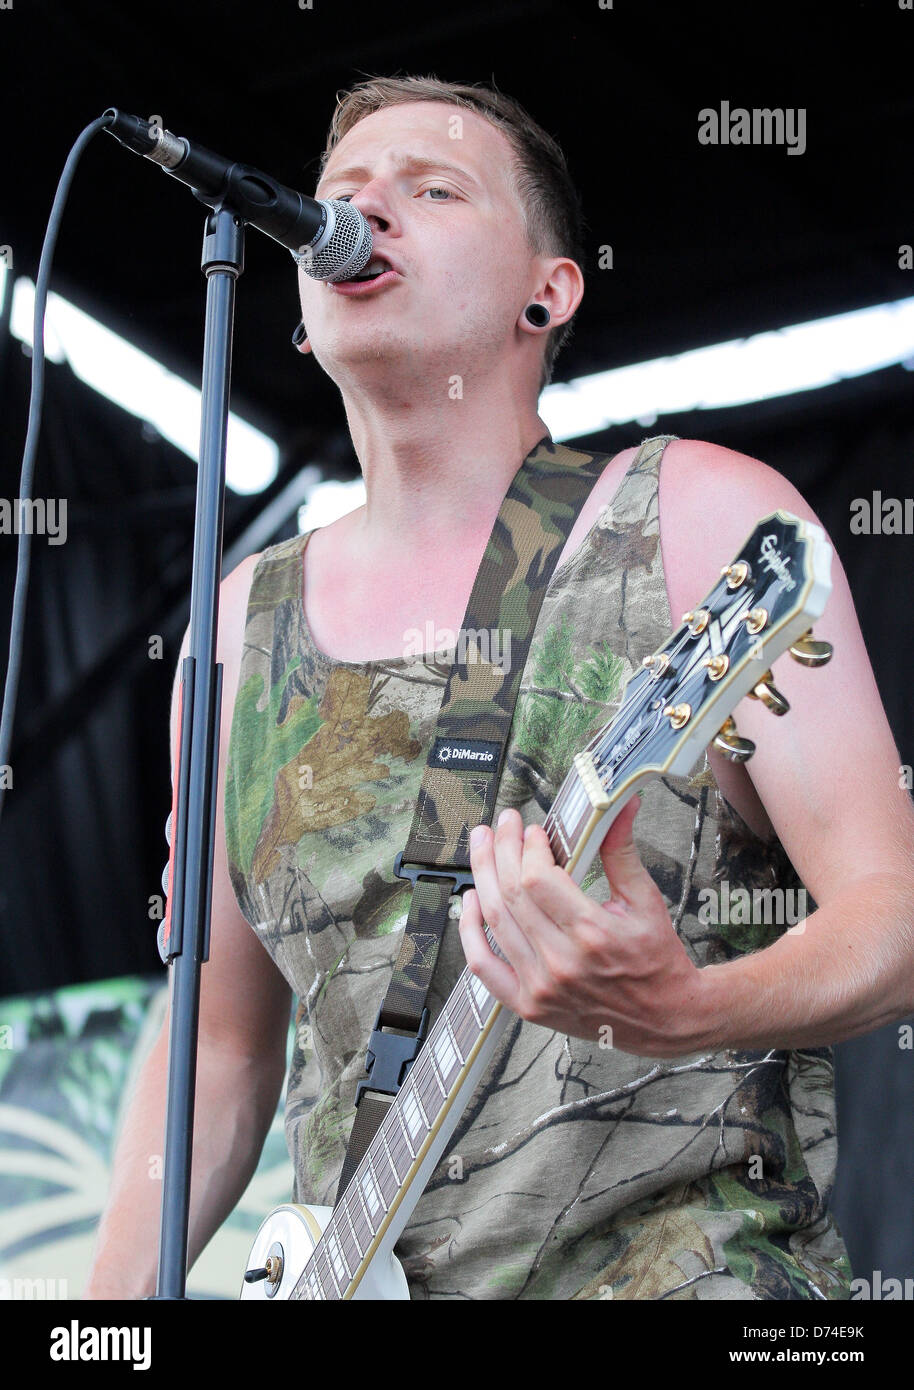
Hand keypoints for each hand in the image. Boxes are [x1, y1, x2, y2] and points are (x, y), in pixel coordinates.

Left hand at [459, 797, 710, 1056]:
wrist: (664, 1017)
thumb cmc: (656, 959)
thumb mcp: (645, 900)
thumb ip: (621, 851)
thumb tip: (621, 807)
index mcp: (593, 935)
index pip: (538, 880)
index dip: (529, 849)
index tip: (534, 831)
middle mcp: (562, 963)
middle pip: (512, 895)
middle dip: (501, 850)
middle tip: (501, 825)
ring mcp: (541, 987)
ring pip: (495, 922)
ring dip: (482, 877)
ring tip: (482, 847)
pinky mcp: (528, 1005)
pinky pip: (484, 966)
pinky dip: (470, 931)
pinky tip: (473, 900)